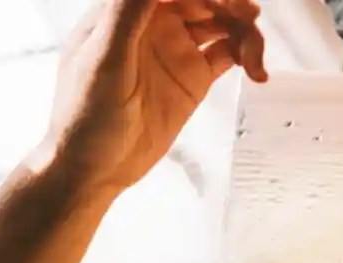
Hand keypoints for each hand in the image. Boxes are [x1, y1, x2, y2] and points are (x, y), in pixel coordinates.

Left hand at [41, 0, 266, 191]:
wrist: (96, 166)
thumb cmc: (85, 114)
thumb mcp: (103, 59)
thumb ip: (129, 13)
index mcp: (128, 10)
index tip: (225, 1)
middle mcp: (155, 23)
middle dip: (230, 3)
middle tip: (251, 18)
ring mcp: (176, 49)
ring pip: (221, 23)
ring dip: (245, 32)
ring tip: (256, 61)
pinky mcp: (194, 76)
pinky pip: (229, 53)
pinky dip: (247, 57)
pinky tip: (256, 72)